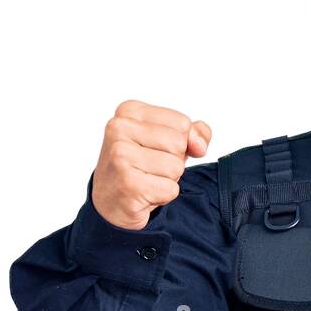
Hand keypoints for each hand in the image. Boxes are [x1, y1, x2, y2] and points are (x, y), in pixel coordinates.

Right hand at [91, 100, 210, 229]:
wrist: (111, 200)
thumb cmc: (142, 165)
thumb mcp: (169, 140)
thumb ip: (194, 133)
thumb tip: (199, 145)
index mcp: (130, 111)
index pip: (182, 123)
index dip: (180, 142)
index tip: (156, 149)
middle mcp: (119, 128)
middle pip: (179, 143)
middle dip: (174, 160)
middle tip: (150, 167)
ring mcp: (120, 156)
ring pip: (176, 167)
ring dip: (169, 179)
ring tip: (147, 179)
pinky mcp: (127, 183)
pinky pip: (170, 189)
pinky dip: (164, 195)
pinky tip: (144, 193)